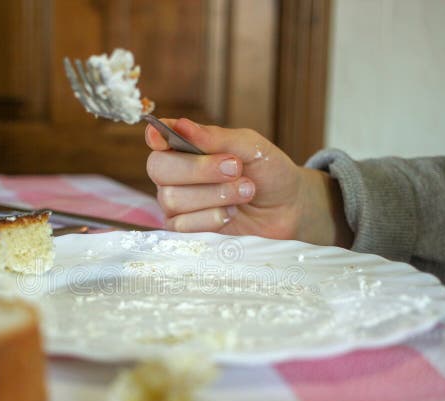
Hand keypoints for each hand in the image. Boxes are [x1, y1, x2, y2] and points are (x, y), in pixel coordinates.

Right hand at [145, 118, 352, 246]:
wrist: (288, 208)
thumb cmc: (268, 172)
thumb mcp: (251, 147)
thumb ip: (218, 138)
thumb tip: (182, 125)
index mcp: (187, 148)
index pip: (158, 140)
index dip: (155, 137)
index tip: (160, 136)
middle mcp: (176, 175)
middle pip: (159, 168)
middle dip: (199, 169)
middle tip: (235, 167)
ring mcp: (178, 204)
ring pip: (173, 198)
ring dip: (216, 194)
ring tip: (246, 190)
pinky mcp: (186, 230)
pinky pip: (183, 224)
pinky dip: (212, 217)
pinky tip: (232, 214)